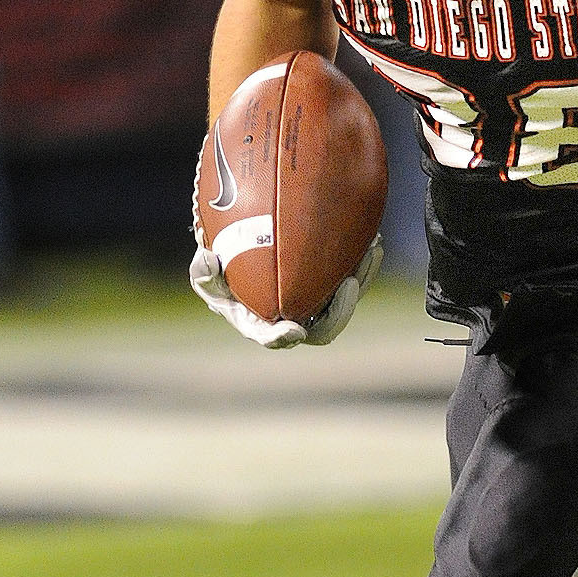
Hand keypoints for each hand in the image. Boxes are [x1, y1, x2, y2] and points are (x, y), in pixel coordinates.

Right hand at [188, 236, 381, 348]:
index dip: (284, 337)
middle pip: (323, 326)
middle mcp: (293, 320)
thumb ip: (204, 272)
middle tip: (349, 283)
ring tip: (372, 251)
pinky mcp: (331, 286)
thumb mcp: (206, 272)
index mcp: (262, 325)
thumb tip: (208, 260)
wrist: (245, 251)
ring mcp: (316, 304)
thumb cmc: (221, 268)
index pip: (275, 337)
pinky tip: (373, 239)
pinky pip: (352, 279)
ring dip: (362, 279)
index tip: (293, 329)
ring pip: (344, 301)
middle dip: (342, 310)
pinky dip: (362, 262)